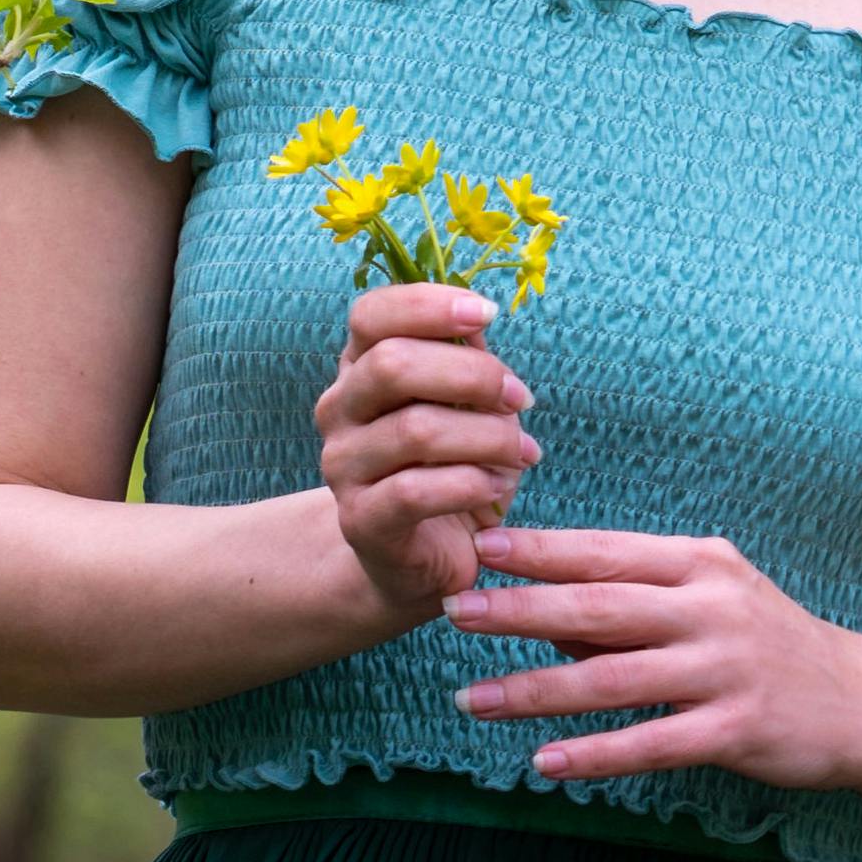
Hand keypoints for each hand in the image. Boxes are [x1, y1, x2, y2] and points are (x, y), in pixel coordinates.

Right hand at [315, 281, 534, 627]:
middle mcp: (339, 410)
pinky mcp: (360, 520)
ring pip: (416, 429)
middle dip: (474, 375)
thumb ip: (465, 358)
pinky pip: (416, 491)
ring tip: (521, 454)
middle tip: (521, 399)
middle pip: (393, 364)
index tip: (487, 313)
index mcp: (360, 368)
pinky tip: (496, 489)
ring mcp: (342, 466)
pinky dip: (471, 484)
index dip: (428, 304)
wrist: (424, 557)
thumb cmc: (451, 468)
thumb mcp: (466, 405)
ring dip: (487, 437)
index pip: (371, 314)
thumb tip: (478, 318)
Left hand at [446, 529, 861, 791]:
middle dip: (518, 608)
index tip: (480, 549)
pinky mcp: (736, 728)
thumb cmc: (768, 645)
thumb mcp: (710, 603)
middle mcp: (711, 608)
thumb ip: (632, 606)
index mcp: (701, 565)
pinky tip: (543, 762)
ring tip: (471, 700)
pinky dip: (593, 754)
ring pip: (611, 677)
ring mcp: (724, 669)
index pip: (604, 551)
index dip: (539, 550)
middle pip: (597, 606)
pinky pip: (649, 743)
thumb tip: (544, 617)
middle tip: (453, 611)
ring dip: (534, 690)